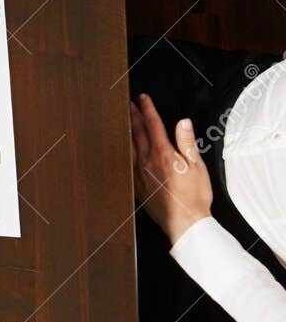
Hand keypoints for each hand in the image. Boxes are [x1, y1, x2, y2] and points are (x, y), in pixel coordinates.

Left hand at [130, 93, 212, 244]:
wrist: (185, 222)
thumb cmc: (194, 196)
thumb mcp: (197, 166)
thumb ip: (187, 142)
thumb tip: (183, 123)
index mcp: (163, 154)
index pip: (153, 125)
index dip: (147, 109)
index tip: (142, 98)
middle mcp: (147, 161)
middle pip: (137, 132)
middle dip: (133, 116)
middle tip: (129, 104)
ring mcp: (139, 173)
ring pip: (129, 146)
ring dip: (127, 131)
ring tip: (124, 121)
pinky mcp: (137, 185)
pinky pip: (128, 162)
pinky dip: (126, 150)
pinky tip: (125, 149)